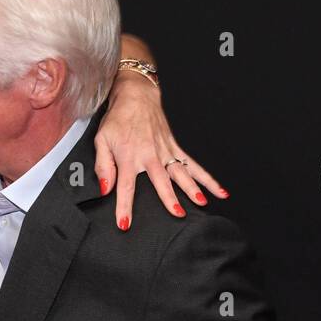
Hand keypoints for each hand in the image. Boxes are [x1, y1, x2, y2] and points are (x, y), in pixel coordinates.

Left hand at [94, 73, 227, 228]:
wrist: (136, 96)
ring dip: (192, 188)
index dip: (124, 207)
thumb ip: (102, 166)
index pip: (126, 187)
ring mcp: (165, 152)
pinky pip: (192, 165)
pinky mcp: (175, 148)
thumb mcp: (101, 141)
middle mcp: (150, 155)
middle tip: (177, 214)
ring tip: (202, 203)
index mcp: (129, 156)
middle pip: (161, 181)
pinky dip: (207, 177)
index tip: (125, 224)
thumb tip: (105, 188)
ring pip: (181, 173)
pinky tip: (219, 190)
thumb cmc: (117, 120)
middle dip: (169, 199)